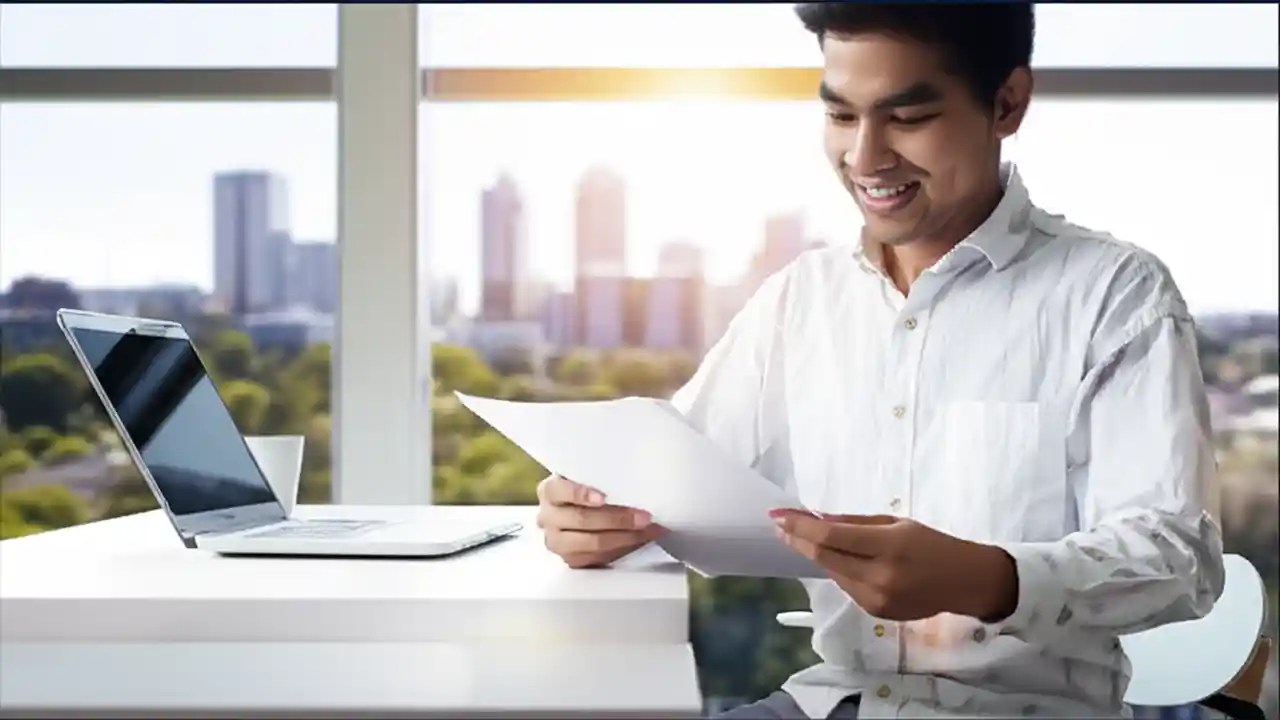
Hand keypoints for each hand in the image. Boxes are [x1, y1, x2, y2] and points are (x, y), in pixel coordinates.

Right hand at [536, 474, 666, 568]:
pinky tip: (639, 540)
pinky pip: (597, 558)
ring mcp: (556, 541)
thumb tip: (635, 485)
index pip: (559, 491)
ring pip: (591, 543)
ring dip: (625, 537)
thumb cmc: (587, 490)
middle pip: (580, 520)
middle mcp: (548, 517)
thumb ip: (600, 479)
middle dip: (617, 519)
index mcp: (549, 491)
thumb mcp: (587, 477)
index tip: (603, 498)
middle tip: (643, 516)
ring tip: (648, 530)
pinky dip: (622, 549)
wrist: (577, 509)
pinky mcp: (571, 560)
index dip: (580, 494)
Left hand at [771, 509, 1017, 621]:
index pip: (831, 537)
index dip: (800, 526)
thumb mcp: (897, 523)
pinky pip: (846, 587)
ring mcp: (876, 599)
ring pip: (832, 574)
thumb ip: (856, 523)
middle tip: (780, 525)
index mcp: (888, 547)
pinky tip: (836, 559)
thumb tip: (818, 519)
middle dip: (797, 540)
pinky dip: (837, 571)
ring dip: (816, 555)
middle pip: (824, 558)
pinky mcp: (876, 613)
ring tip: (803, 538)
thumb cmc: (932, 544)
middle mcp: (879, 577)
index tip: (777, 515)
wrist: (964, 582)